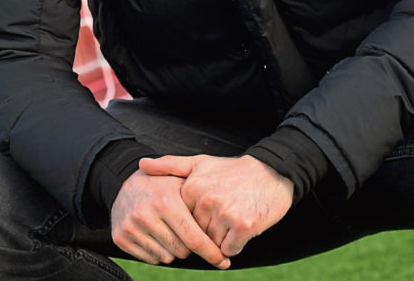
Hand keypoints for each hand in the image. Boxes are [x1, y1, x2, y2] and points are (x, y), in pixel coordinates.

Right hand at [109, 169, 231, 268]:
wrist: (124, 182)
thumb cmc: (162, 184)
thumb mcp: (181, 181)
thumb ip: (201, 198)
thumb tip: (225, 223)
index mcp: (165, 200)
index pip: (194, 238)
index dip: (211, 253)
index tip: (224, 262)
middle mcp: (146, 214)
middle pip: (182, 251)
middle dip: (189, 246)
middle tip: (185, 231)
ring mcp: (131, 227)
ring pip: (166, 257)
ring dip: (172, 249)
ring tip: (168, 229)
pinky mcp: (121, 237)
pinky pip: (150, 259)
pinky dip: (157, 251)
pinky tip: (155, 234)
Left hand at [138, 154, 293, 257]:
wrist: (272, 172)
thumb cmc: (233, 171)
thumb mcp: (200, 162)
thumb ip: (170, 166)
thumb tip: (141, 165)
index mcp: (192, 187)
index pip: (182, 221)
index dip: (195, 220)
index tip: (207, 210)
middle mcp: (206, 200)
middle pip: (197, 234)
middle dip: (209, 231)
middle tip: (225, 212)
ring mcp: (225, 213)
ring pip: (213, 244)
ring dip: (224, 238)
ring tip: (234, 217)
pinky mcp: (244, 226)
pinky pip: (231, 249)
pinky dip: (236, 245)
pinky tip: (243, 226)